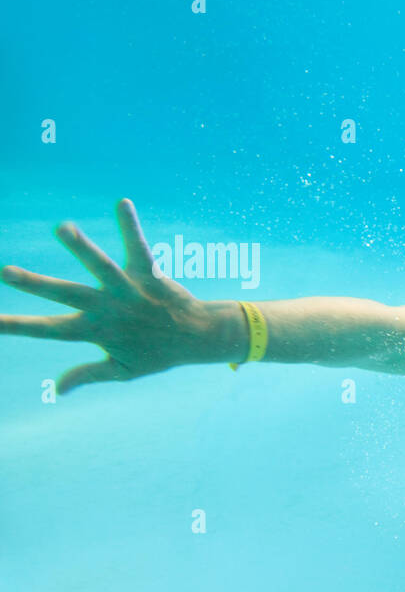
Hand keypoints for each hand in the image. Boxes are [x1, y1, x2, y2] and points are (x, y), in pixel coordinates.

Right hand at [1, 199, 224, 393]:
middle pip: (68, 295)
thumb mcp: (123, 370)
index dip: (16, 327)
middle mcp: (110, 309)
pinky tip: (122, 202)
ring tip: (63, 228)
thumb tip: (60, 389)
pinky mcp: (150, 273)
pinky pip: (138, 247)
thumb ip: (89, 375)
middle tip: (6, 271)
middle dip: (36, 284)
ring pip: (102, 267)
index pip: (49, 330)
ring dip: (83, 248)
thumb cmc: (158, 353)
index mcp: (98, 331)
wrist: (200, 338)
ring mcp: (129, 289)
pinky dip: (130, 226)